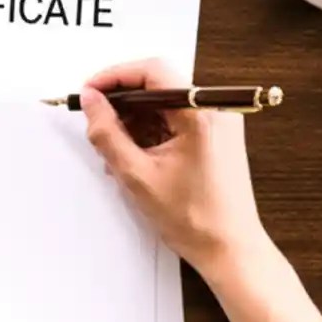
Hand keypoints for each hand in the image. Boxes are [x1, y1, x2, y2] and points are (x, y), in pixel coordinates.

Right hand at [81, 59, 321, 321]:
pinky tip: (135, 157)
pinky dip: (151, 133)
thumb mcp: (137, 175)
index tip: (90, 92)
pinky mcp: (215, 138)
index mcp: (201, 115)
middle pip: (157, 86)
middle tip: (96, 122)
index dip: (115, 77)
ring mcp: (218, 125)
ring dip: (135, 121)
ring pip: (164, 105)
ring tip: (115, 153)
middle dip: (122, 103)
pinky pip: (176, 122)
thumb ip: (108, 133)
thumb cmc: (195, 220)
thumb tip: (91, 102)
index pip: (152, 71)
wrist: (231, 250)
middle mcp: (215, 112)